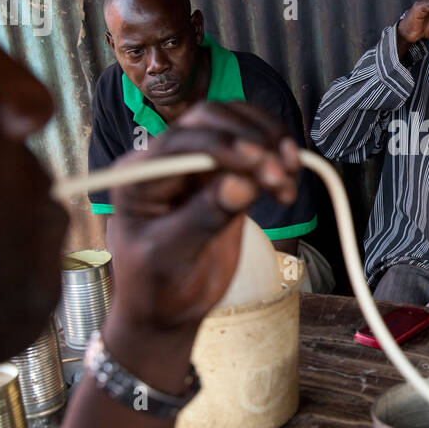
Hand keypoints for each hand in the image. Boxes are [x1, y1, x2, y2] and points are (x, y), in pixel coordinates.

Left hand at [103, 101, 300, 378]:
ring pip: (234, 125)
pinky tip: (288, 183)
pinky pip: (252, 147)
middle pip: (208, 120)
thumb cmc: (157, 286)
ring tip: (290, 177)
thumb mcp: (172, 257)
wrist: (168, 307)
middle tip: (281, 171)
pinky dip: (275, 155)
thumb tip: (242, 185)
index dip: (221, 144)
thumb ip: (203, 218)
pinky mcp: (223, 174)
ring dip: (269, 141)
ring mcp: (196, 164)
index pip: (178, 142)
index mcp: (139, 177)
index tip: (258, 161)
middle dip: (249, 138)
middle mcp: (166, 160)